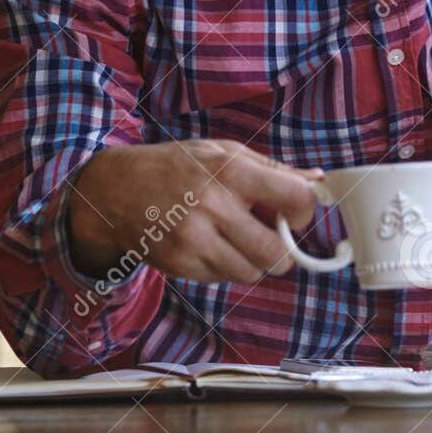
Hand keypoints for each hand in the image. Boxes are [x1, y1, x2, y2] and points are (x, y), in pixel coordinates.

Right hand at [65, 140, 322, 285]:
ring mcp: (193, 239)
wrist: (114, 190)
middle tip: (270, 239)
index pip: (296, 200)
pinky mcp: (178, 264)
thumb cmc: (177, 167)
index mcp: (231, 171)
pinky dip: (223, 268)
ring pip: (251, 273)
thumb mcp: (224, 153)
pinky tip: (208, 246)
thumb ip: (273, 170)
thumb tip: (318, 180)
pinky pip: (222, 279)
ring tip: (234, 239)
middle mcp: (213, 206)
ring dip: (252, 262)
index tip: (295, 214)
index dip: (304, 212)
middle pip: (276, 253)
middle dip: (282, 252)